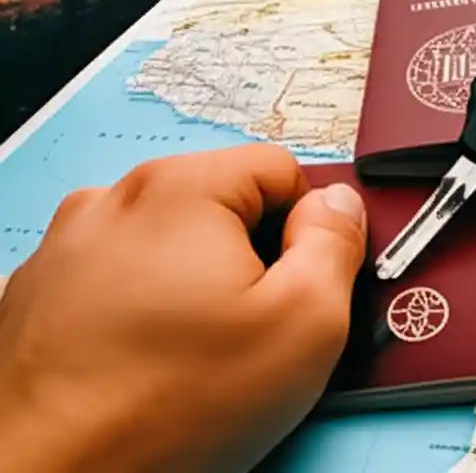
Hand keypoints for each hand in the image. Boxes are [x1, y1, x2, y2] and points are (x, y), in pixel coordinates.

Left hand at [0, 144, 367, 471]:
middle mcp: (112, 202)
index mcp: (180, 190)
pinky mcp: (37, 296)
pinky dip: (140, 312)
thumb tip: (337, 208)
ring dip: (192, 286)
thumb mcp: (305, 324)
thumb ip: (335, 245)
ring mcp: (65, 248)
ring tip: (194, 358)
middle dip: (249, 260)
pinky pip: (116, 281)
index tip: (300, 286)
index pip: (281, 169)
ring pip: (167, 245)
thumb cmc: (168, 407)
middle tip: (251, 333)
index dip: (308, 229)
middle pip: (221, 205)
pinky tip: (145, 367)